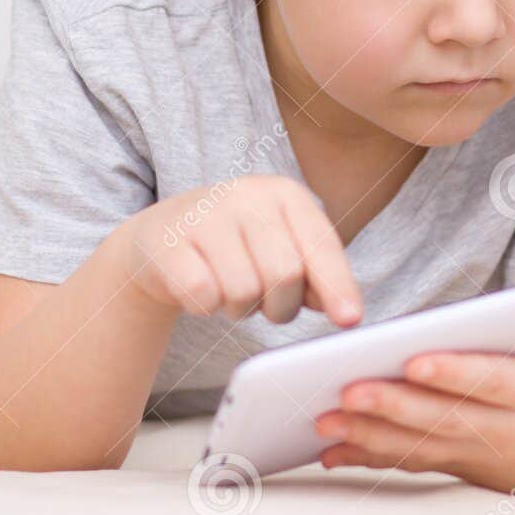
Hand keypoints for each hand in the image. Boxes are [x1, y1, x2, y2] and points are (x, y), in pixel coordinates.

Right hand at [122, 175, 361, 327]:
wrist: (164, 235)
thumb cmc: (238, 246)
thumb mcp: (283, 248)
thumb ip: (316, 275)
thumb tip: (343, 310)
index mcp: (286, 194)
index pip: (321, 245)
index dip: (337, 286)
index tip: (350, 320)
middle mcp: (247, 195)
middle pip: (285, 275)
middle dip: (282, 307)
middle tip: (269, 307)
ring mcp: (204, 214)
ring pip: (243, 290)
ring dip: (241, 309)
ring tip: (231, 291)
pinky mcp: (167, 242)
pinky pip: (202, 296)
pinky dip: (205, 307)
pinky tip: (201, 287)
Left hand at [315, 300, 514, 502]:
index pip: (496, 383)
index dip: (458, 374)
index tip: (418, 363)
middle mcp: (507, 431)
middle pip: (444, 417)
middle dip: (393, 406)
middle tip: (345, 391)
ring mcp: (481, 454)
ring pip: (419, 444)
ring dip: (370, 434)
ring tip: (322, 419)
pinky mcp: (464, 466)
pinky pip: (412, 463)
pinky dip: (371, 456)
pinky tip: (328, 450)